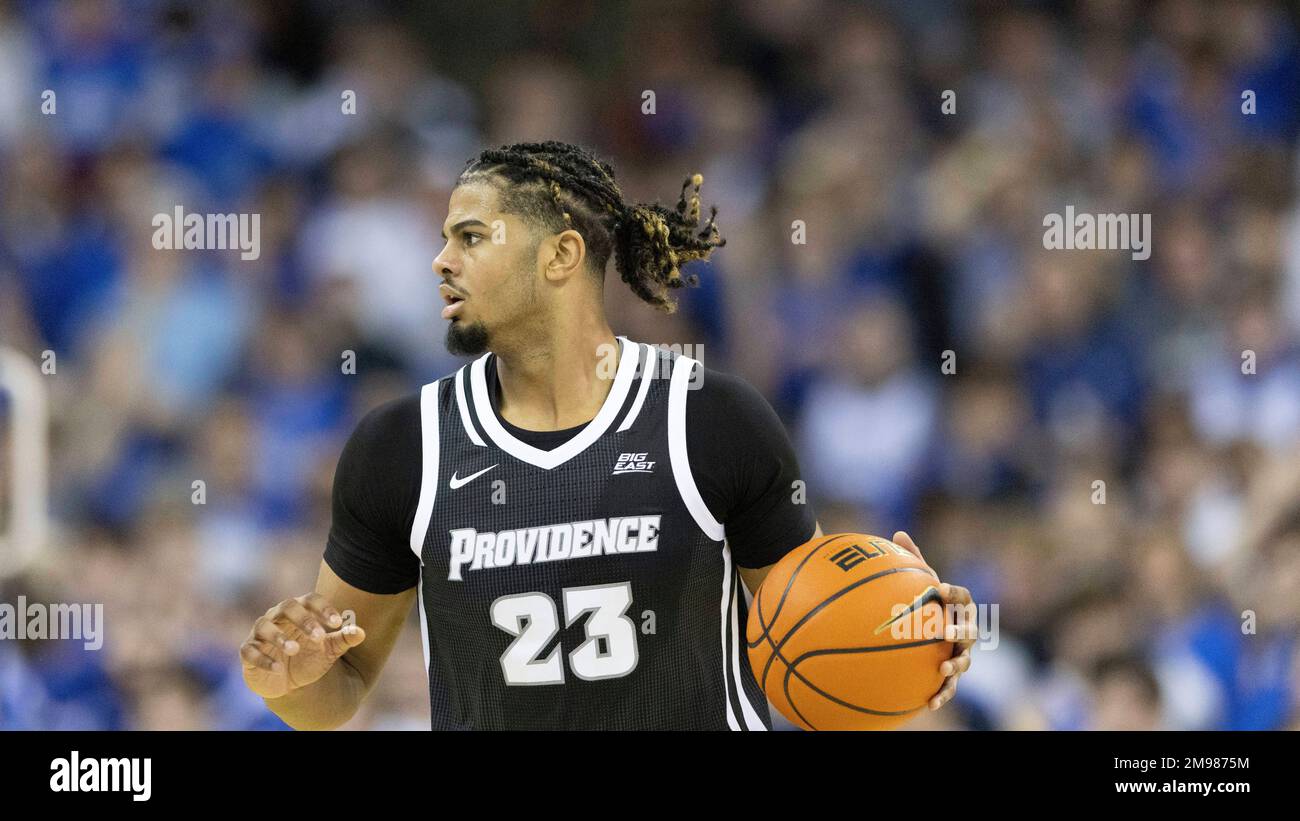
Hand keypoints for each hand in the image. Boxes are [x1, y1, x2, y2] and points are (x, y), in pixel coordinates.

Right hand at [240, 592, 365, 699]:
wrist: (290, 685)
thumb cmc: (309, 659)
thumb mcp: (328, 651)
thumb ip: (343, 640)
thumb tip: (361, 632)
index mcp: (300, 611)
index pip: (310, 599)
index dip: (323, 607)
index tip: (338, 622)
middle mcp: (278, 617)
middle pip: (287, 607)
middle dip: (303, 619)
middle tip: (319, 637)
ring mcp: (260, 634)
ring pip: (264, 626)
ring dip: (279, 637)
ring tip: (295, 649)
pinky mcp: (248, 652)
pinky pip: (250, 651)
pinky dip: (263, 659)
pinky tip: (278, 669)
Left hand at [892, 531, 975, 711]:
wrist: (930, 629)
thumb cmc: (926, 602)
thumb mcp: (919, 582)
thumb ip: (913, 561)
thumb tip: (898, 534)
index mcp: (959, 606)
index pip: (962, 597)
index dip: (953, 593)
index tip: (938, 589)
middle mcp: (965, 630)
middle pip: (969, 630)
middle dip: (960, 630)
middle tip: (947, 630)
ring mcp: (961, 653)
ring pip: (965, 659)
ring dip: (955, 663)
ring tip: (943, 667)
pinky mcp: (951, 674)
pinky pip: (950, 686)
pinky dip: (943, 694)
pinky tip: (930, 704)